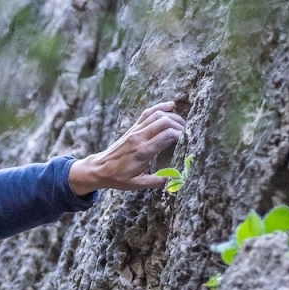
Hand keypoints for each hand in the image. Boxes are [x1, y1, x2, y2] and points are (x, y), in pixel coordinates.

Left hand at [68, 101, 186, 194]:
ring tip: (183, 123)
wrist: (100, 168)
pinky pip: (148, 113)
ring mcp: (135, 130)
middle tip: (188, 132)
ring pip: (157, 115)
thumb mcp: (138, 184)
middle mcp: (139, 138)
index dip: (180, 135)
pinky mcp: (133, 127)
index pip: (166, 136)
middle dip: (179, 125)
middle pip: (164, 122)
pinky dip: (160, 107)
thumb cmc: (119, 178)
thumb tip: (174, 180)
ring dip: (172, 116)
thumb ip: (156, 181)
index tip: (188, 140)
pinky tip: (171, 105)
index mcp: (142, 151)